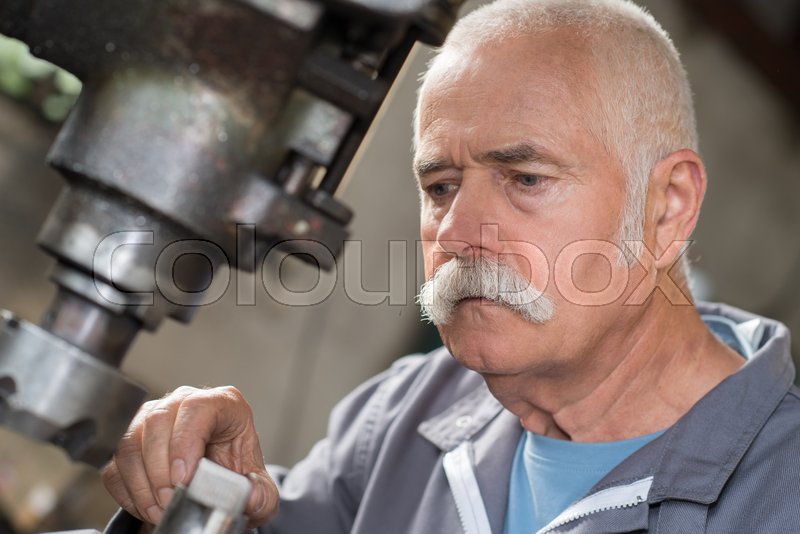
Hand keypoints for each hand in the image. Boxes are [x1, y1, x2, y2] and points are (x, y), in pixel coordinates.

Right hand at [102, 386, 278, 527]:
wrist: (217, 485)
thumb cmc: (237, 477)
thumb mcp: (259, 490)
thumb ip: (260, 495)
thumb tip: (249, 497)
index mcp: (223, 404)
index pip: (197, 408)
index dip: (186, 443)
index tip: (184, 479)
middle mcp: (185, 402)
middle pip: (157, 422)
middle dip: (160, 471)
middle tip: (172, 502)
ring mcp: (154, 416)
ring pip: (130, 441)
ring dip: (141, 483)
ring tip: (161, 509)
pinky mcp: (131, 438)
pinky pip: (115, 463)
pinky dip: (128, 491)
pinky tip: (148, 506)